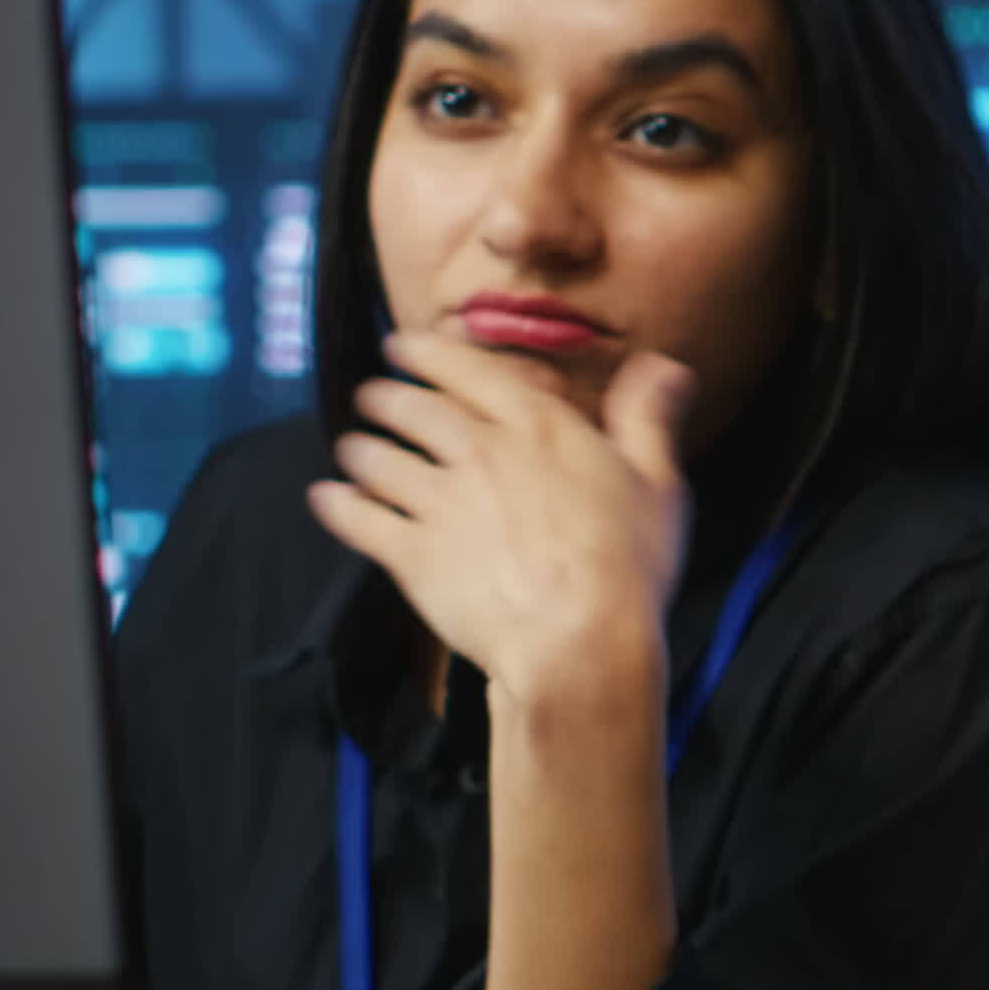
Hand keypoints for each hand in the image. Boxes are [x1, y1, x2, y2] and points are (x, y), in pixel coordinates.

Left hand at [304, 327, 691, 714]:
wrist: (579, 642)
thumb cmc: (628, 566)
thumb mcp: (656, 482)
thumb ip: (647, 418)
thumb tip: (663, 366)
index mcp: (536, 426)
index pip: (467, 370)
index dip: (426, 352)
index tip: (401, 346)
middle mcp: (478, 451)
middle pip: (412, 409)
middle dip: (383, 397)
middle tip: (371, 396)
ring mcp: (439, 501)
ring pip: (378, 460)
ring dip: (359, 450)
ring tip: (350, 448)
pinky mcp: (412, 553)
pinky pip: (359, 520)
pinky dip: (337, 506)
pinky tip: (326, 499)